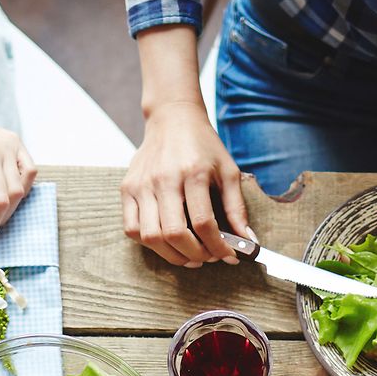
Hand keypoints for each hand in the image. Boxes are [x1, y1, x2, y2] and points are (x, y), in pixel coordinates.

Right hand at [121, 101, 249, 267]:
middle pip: (174, 234)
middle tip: (208, 257)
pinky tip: (167, 242)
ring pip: (150, 237)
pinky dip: (149, 244)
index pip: (203, 223)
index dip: (218, 247)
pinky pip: (131, 229)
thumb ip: (237, 209)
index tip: (229, 256)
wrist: (172, 118)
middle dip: (195, 255)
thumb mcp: (228, 172)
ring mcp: (141, 184)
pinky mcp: (127, 188)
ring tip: (190, 255)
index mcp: (192, 172)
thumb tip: (248, 243)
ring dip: (173, 255)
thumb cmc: (203, 146)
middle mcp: (163, 178)